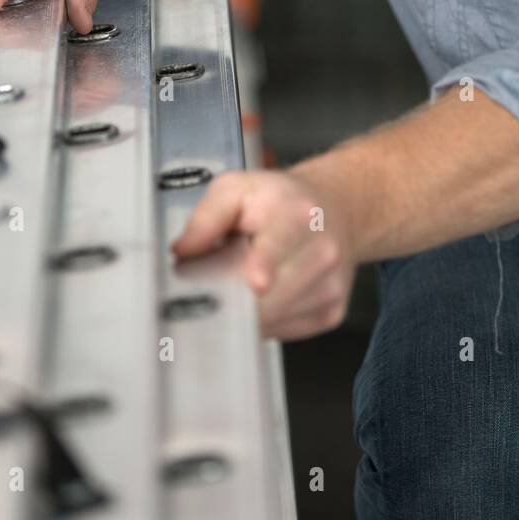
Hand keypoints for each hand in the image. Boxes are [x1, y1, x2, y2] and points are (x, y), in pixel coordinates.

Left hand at [172, 168, 358, 339]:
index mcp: (297, 214)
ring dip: (245, 311)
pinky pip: (282, 331)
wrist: (336, 209)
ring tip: (244, 280)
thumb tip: (182, 251)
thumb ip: (207, 215)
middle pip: (271, 294)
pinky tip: (266, 294)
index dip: (266, 264)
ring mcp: (330, 286)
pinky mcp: (331, 313)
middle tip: (209, 286)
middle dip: (230, 297)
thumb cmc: (279, 200)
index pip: (281, 242)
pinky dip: (265, 320)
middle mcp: (323, 251)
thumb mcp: (237, 188)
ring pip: (272, 319)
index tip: (257, 282)